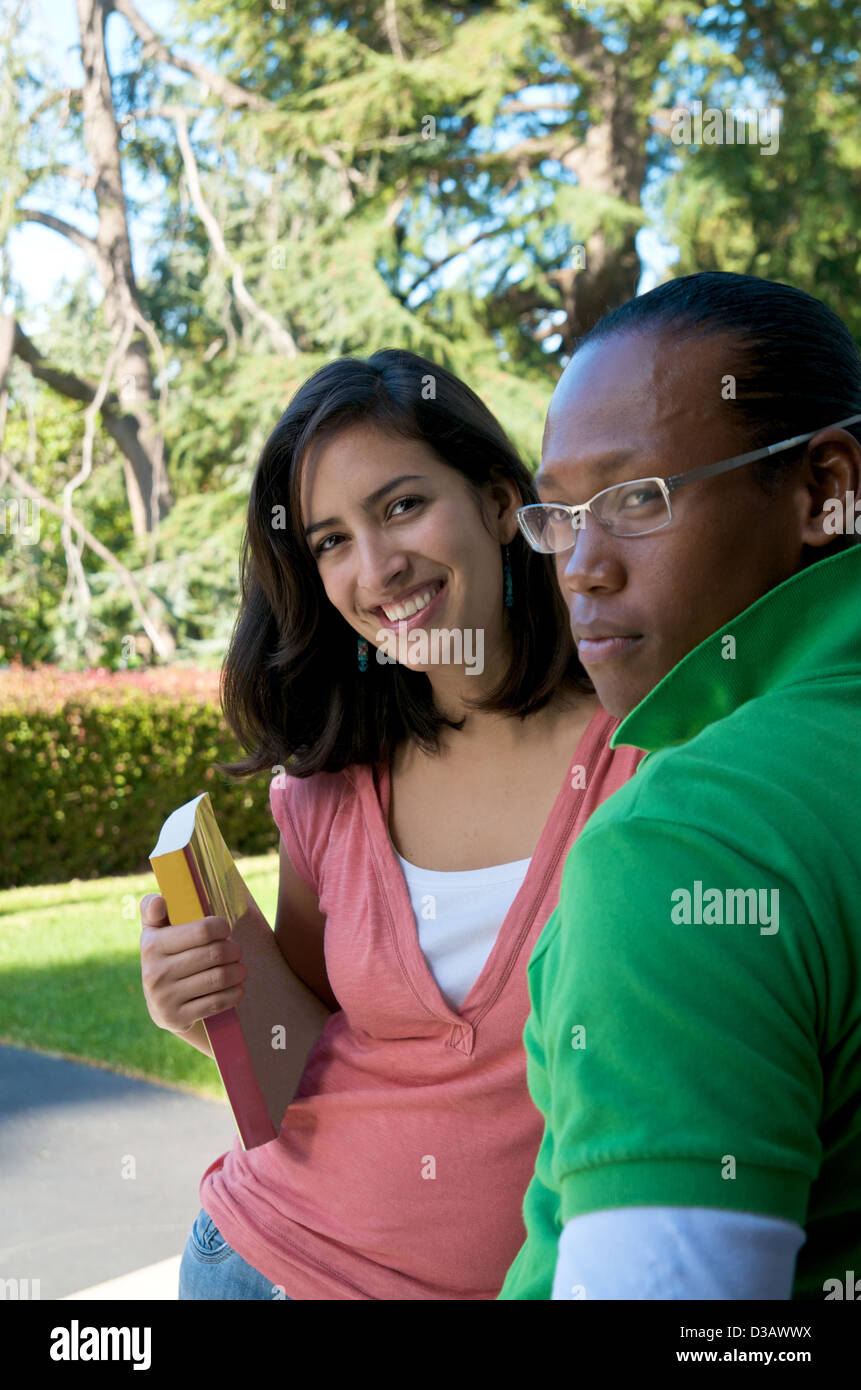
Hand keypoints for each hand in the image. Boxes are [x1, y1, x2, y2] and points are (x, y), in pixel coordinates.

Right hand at [139, 893, 245, 1035]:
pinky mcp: (176, 1018)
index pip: (202, 931)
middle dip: (234, 951)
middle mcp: (154, 972)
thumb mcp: (155, 932)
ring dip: (237, 972)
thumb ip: (153, 910)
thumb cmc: (166, 956)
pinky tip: (237, 988)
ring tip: (240, 969)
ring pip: (218, 978)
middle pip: (214, 954)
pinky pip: (216, 1003)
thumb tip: (159, 901)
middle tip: (237, 951)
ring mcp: (164, 998)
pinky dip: (234, 993)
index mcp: (151, 945)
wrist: (161, 1004)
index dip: (221, 927)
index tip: (225, 929)